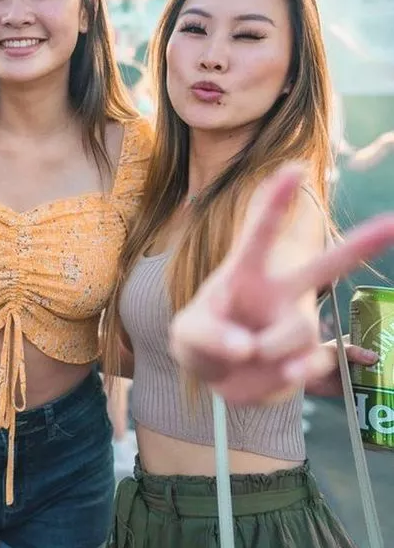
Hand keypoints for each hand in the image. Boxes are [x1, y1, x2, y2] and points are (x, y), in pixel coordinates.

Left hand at [170, 164, 393, 404]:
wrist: (215, 379)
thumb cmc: (199, 342)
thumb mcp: (186, 335)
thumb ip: (207, 336)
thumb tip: (249, 346)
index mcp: (245, 272)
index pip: (260, 233)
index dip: (276, 201)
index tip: (294, 168)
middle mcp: (278, 293)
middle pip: (322, 268)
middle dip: (361, 245)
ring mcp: (293, 325)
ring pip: (301, 329)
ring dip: (275, 345)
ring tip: (254, 351)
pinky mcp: (302, 358)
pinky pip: (307, 363)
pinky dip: (294, 372)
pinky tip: (287, 373)